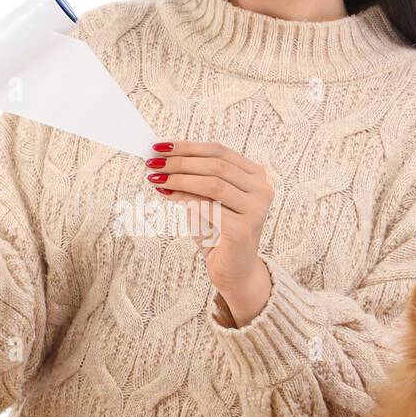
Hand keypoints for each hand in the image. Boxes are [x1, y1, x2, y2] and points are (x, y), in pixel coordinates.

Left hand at [146, 140, 274, 322]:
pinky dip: (184, 197)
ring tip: (156, 177)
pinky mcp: (244, 229)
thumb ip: (193, 179)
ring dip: (179, 177)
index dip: (188, 147)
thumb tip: (163, 158)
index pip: (219, 151)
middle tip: (153, 162)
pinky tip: (166, 194)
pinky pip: (208, 207)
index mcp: (256, 175)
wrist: (234, 270)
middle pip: (215, 165)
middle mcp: (262, 189)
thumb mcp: (205, 200)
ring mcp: (256, 209)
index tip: (160, 146)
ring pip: (213, 183)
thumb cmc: (219, 233)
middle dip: (180, 161)